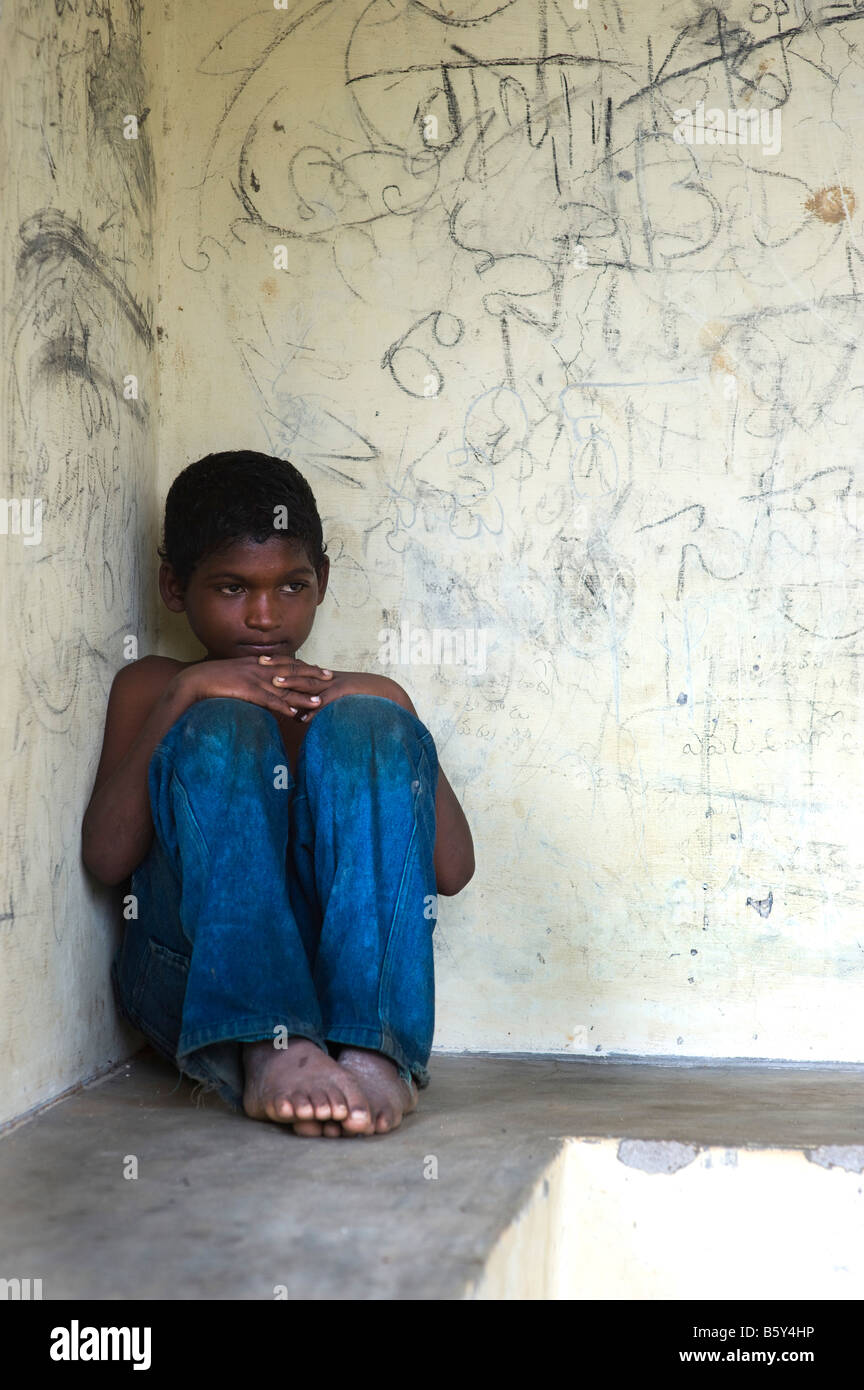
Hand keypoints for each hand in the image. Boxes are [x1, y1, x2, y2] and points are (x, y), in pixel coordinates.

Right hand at [174, 654, 333, 720]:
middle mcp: (260, 668)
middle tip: (330, 678)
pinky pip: (269, 700)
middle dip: (312, 675)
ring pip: (284, 688)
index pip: (287, 663)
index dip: (305, 666)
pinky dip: (283, 707)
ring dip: (303, 696)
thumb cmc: (213, 679)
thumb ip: (251, 678)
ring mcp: (254, 680)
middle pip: (292, 672)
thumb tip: (262, 687)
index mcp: (258, 663)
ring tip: (320, 701)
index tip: (320, 668)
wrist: (194, 680)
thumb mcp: (236, 674)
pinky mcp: (247, 691)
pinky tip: (294, 713)